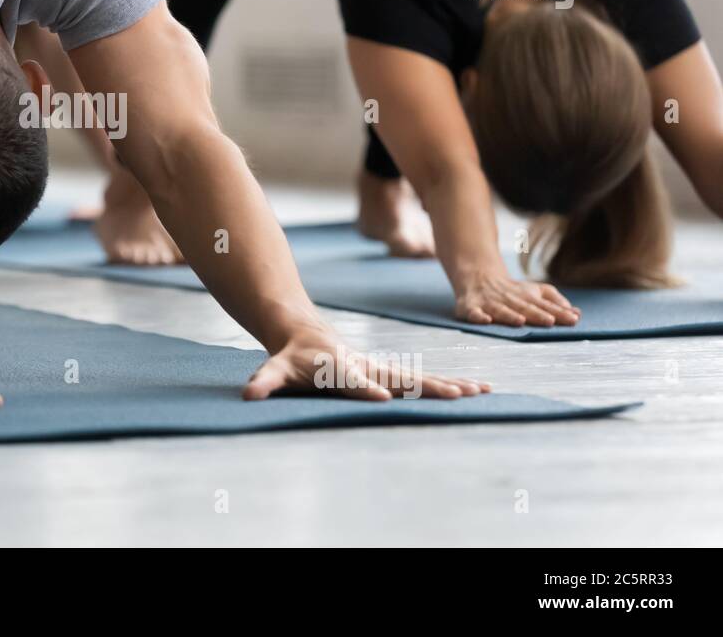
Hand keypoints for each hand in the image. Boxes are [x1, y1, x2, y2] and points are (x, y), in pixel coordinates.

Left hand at [244, 323, 489, 401]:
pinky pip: (422, 381)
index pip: (353, 382)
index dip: (366, 389)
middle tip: (459, 394)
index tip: (385, 399)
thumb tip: (249, 394)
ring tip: (480, 391)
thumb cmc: (290, 356)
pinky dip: (450, 385)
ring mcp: (381, 369)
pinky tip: (476, 389)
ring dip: (449, 385)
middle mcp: (366, 367)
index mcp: (339, 369)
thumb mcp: (275, 369)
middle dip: (429, 386)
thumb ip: (264, 381)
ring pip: (419, 378)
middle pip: (400, 378)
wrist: (303, 331)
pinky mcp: (391, 373)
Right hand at [456, 274, 578, 326]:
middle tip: (550, 321)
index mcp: (527, 296)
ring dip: (510, 315)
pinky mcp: (471, 306)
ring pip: (501, 309)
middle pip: (524, 307)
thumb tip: (577, 313)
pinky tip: (485, 320)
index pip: (545, 306)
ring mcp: (489, 303)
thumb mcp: (535, 290)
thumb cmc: (512, 290)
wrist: (477, 276)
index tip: (572, 319)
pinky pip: (473, 312)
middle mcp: (509, 299)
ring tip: (520, 321)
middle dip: (536, 314)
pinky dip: (478, 316)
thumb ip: (555, 302)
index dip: (558, 313)